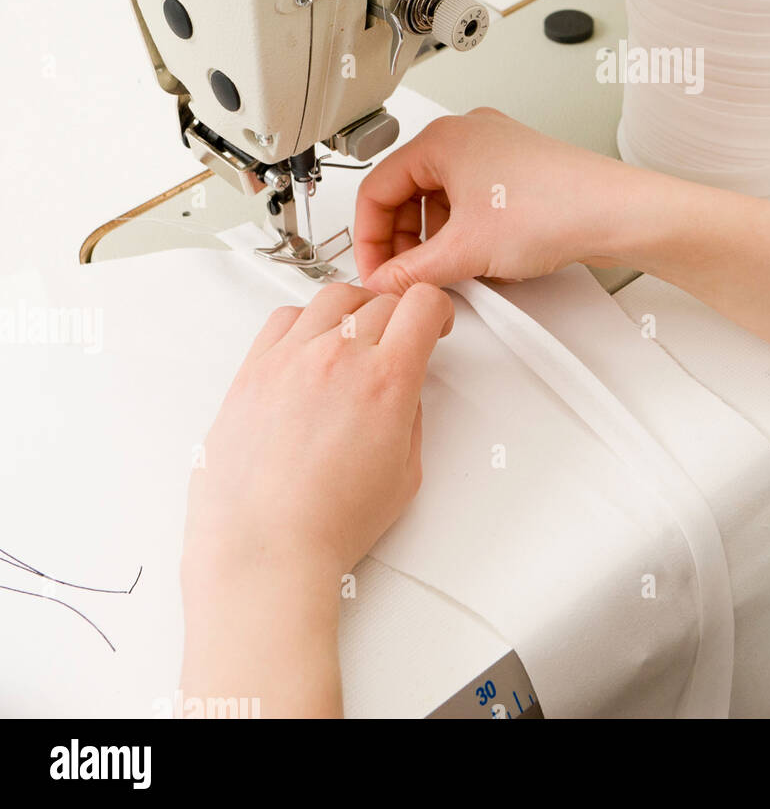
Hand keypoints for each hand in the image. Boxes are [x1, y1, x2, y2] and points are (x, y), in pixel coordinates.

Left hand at [183, 282, 453, 585]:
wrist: (264, 550)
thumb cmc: (328, 525)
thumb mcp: (405, 473)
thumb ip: (411, 416)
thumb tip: (404, 390)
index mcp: (385, 381)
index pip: (423, 304)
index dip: (438, 310)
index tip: (434, 324)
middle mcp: (337, 358)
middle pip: (381, 301)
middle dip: (399, 318)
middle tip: (398, 343)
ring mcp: (290, 359)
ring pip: (334, 299)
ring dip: (354, 312)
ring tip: (353, 340)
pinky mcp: (252, 371)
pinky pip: (285, 319)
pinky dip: (306, 323)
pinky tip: (311, 348)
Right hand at [355, 107, 656, 292]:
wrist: (616, 212)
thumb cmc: (555, 207)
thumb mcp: (465, 250)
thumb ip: (412, 272)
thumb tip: (386, 283)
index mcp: (442, 139)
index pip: (377, 188)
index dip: (369, 239)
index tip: (376, 273)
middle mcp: (467, 135)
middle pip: (407, 193)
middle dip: (404, 241)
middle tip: (405, 277)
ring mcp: (496, 151)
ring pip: (441, 200)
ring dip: (436, 240)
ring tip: (446, 272)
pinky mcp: (518, 172)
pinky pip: (473, 203)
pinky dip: (466, 232)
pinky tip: (478, 260)